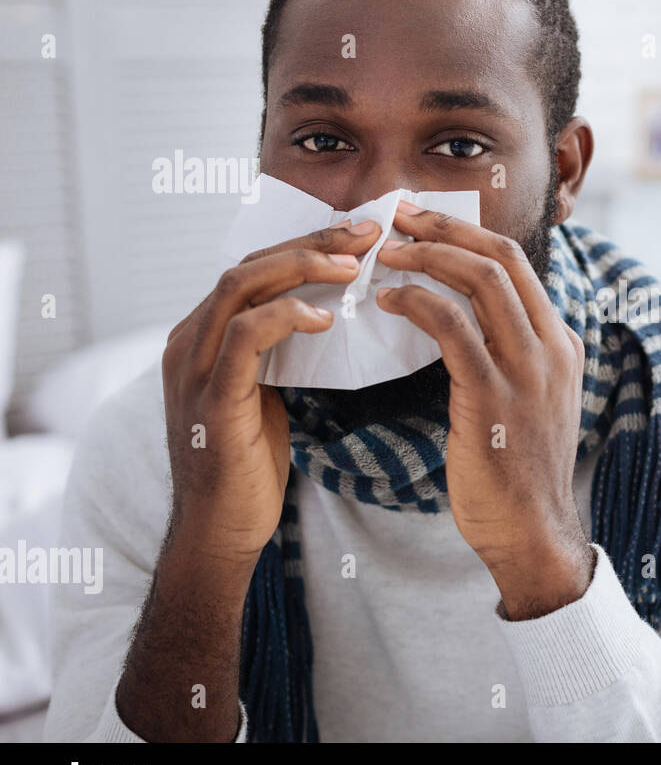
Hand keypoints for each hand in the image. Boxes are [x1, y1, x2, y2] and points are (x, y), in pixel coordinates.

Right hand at [161, 219, 379, 568]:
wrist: (221, 529)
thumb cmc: (249, 465)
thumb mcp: (263, 393)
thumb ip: (277, 353)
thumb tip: (325, 316)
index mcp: (202, 335)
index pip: (254, 267)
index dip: (306, 243)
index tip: (359, 236)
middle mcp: (188, 340)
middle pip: (249, 264)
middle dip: (312, 241)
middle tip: (367, 234)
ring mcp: (193, 366)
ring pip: (242, 286)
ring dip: (303, 267)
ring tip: (355, 268)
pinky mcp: (210, 396)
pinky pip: (244, 336)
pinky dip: (286, 317)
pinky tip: (327, 319)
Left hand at [376, 204, 594, 618]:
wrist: (533, 531)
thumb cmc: (519, 472)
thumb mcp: (533, 402)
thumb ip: (513, 358)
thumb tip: (473, 323)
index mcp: (562, 343)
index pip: (517, 264)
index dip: (466, 234)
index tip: (424, 223)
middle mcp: (552, 347)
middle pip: (501, 258)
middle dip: (445, 228)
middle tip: (398, 216)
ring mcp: (529, 370)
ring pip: (481, 282)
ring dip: (427, 257)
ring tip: (383, 253)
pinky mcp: (494, 396)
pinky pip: (454, 329)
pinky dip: (418, 304)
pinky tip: (388, 303)